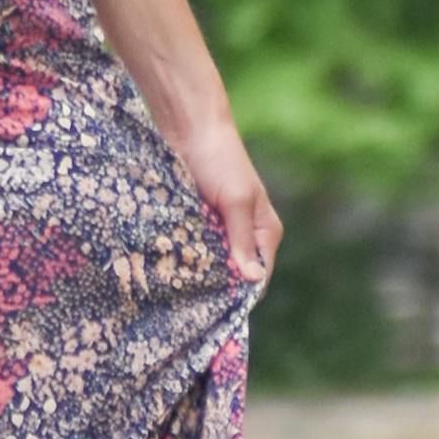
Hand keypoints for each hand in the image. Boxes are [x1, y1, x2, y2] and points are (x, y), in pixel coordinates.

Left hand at [171, 115, 280, 292]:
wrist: (190, 129)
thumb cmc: (221, 161)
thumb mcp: (236, 201)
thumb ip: (242, 240)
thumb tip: (253, 279)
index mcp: (265, 232)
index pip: (258, 276)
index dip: (241, 293)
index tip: (218, 309)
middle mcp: (246, 234)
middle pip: (236, 274)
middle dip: (219, 285)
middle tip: (195, 298)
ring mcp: (221, 230)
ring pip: (213, 264)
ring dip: (200, 271)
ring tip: (182, 282)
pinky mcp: (200, 223)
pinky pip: (196, 249)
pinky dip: (187, 255)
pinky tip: (173, 264)